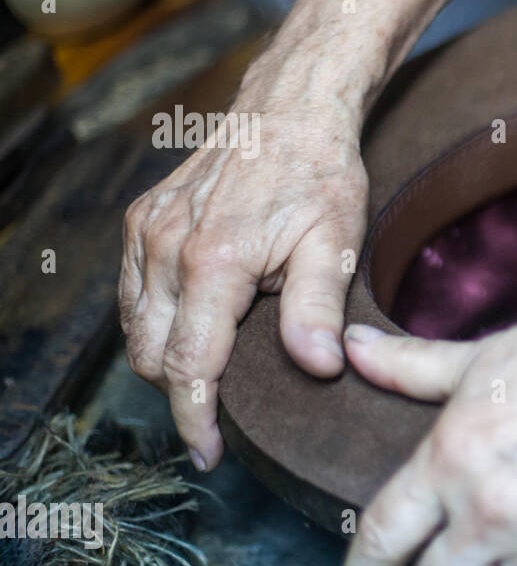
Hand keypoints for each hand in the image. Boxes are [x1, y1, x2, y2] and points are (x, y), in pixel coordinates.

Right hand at [119, 60, 367, 471]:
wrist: (289, 110)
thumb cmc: (320, 176)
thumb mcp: (337, 244)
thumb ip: (319, 309)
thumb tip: (318, 367)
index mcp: (215, 261)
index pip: (190, 366)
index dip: (195, 419)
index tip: (209, 455)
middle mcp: (166, 248)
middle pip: (152, 356)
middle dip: (181, 396)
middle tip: (220, 421)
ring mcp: (146, 232)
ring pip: (134, 328)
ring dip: (165, 362)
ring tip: (208, 380)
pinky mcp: (139, 221)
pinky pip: (130, 293)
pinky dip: (152, 323)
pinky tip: (191, 330)